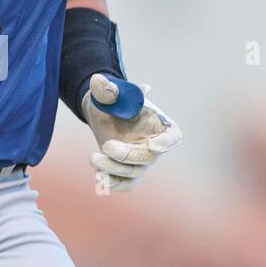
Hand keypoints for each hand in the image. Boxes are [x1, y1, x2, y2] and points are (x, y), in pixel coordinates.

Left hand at [83, 74, 181, 192]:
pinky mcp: (128, 172)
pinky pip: (125, 184)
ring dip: (112, 169)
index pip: (173, 137)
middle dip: (127, 155)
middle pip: (147, 158)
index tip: (152, 146)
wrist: (103, 113)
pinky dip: (112, 182)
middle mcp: (154, 145)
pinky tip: (98, 173)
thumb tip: (98, 82)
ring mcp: (141, 161)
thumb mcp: (108, 93)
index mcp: (159, 124)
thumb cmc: (113, 100)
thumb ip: (106, 89)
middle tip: (106, 146)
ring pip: (133, 173)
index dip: (166, 144)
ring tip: (92, 158)